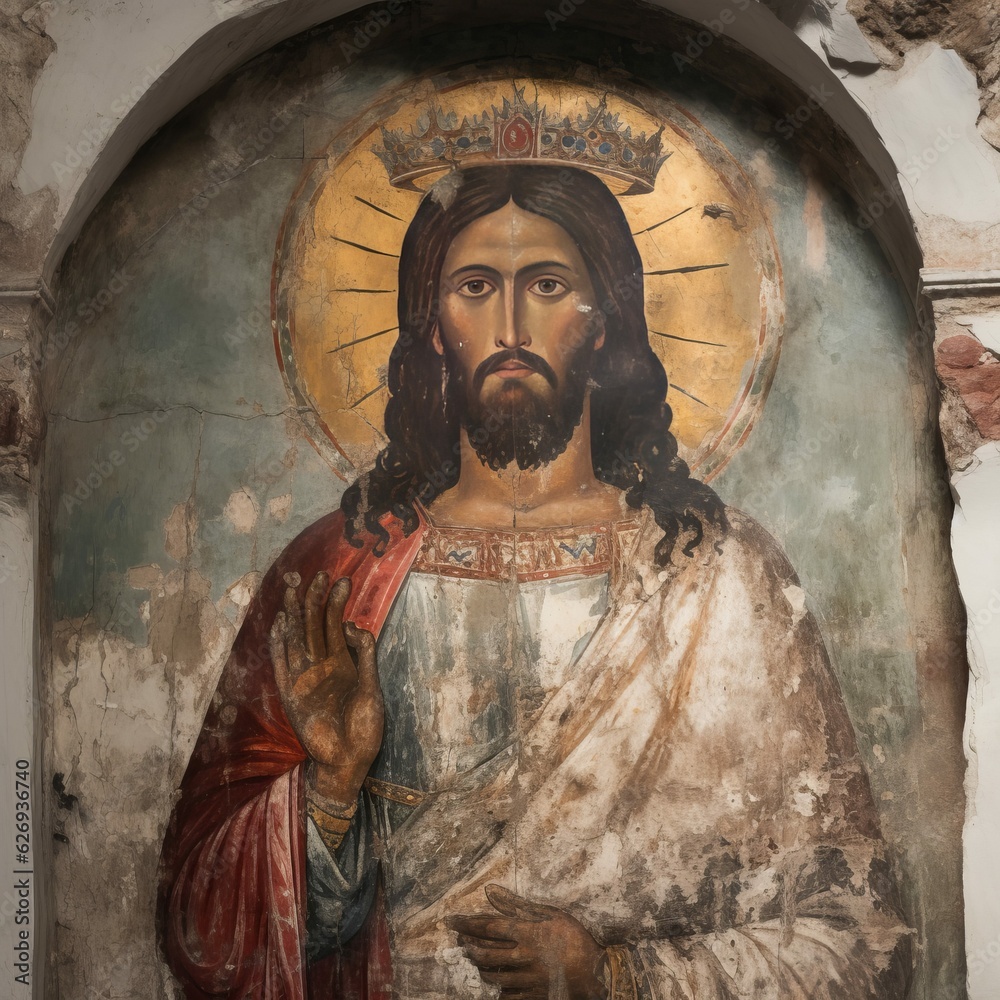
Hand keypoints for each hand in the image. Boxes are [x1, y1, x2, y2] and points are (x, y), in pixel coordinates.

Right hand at [269, 573, 382, 803]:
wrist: (348, 761)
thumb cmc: (364, 729)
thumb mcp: (372, 688)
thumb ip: (365, 657)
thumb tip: (354, 627)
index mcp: (343, 663)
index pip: (336, 625)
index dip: (337, 604)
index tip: (343, 581)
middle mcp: (321, 666)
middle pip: (314, 625)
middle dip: (316, 600)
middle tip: (320, 574)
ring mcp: (304, 678)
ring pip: (296, 638)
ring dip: (295, 614)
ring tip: (294, 587)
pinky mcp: (291, 694)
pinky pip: (282, 664)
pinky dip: (280, 644)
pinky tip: (280, 622)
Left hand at [449, 884, 606, 998]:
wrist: (595, 971)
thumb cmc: (573, 936)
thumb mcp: (549, 913)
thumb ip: (517, 905)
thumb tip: (491, 891)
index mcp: (525, 933)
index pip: (487, 926)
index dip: (466, 923)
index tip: (451, 921)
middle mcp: (521, 956)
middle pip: (484, 952)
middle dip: (468, 945)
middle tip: (460, 940)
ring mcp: (525, 979)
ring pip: (492, 974)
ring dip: (479, 966)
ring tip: (474, 958)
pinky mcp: (532, 995)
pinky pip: (506, 995)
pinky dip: (497, 988)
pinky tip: (494, 982)